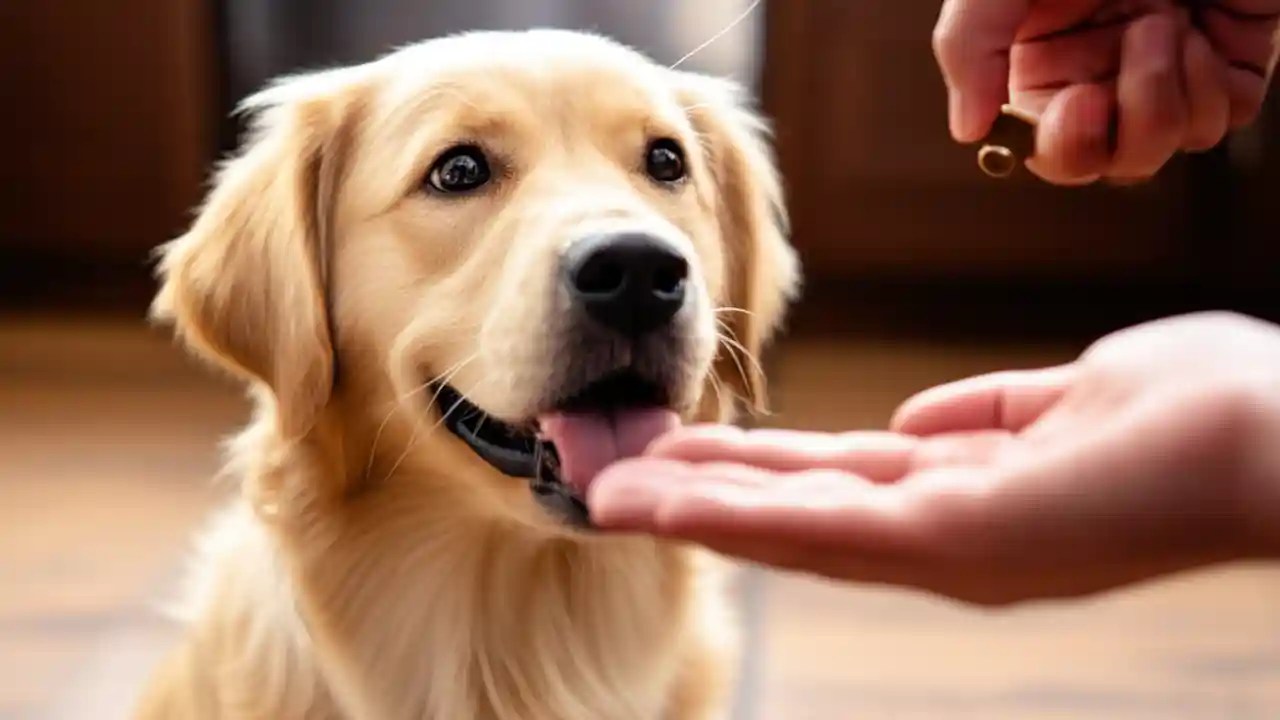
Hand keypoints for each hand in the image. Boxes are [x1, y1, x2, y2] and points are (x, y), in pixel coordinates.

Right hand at [588, 313, 1279, 605]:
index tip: (677, 450)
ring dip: (688, 508)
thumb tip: (918, 420)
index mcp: (962, 498)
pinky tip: (665, 499)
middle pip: (789, 511)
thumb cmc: (1193, 414)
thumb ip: (985, 414)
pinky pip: (817, 528)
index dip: (748, 467)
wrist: (1272, 437)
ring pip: (783, 527)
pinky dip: (732, 513)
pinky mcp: (948, 543)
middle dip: (694, 492)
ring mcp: (938, 548)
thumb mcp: (1066, 400)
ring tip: (600, 491)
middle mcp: (936, 537)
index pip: (830, 482)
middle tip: (602, 477)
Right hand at [934, 0, 1279, 183]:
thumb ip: (969, 51)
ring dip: (1168, 90)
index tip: (1078, 99)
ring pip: (1172, 145)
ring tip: (1164, 19)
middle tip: (1132, 53)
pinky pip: (1224, 116)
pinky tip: (1198, 28)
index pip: (1047, 149)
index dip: (1062, 147)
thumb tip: (966, 129)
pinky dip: (1211, 83)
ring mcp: (1170, 70)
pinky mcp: (1231, 59)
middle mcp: (1105, 73)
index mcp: (1044, 63)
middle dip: (1128, 130)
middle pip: (1112, 163)